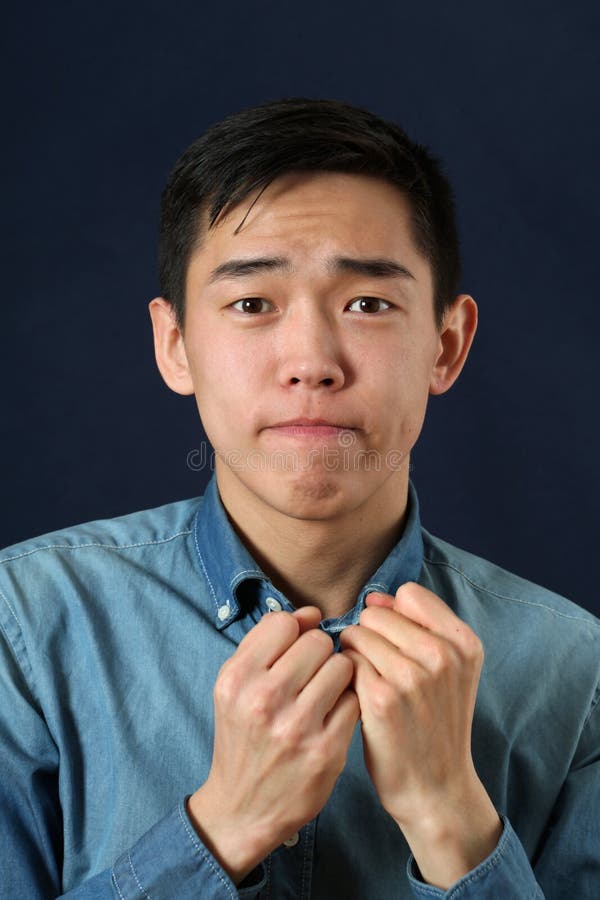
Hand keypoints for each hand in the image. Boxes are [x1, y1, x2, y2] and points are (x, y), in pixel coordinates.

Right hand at [188, 607, 358, 883]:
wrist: (243, 808)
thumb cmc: (244, 736)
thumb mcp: (238, 686)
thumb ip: (268, 643)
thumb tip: (311, 614)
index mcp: (237, 678)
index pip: (284, 623)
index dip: (297, 631)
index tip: (297, 649)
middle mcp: (263, 700)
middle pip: (318, 642)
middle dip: (320, 653)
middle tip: (313, 675)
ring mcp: (296, 727)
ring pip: (342, 667)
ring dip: (338, 677)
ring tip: (324, 694)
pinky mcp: (326, 751)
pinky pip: (354, 701)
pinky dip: (347, 705)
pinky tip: (332, 717)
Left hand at [339, 583, 501, 887]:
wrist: (436, 788)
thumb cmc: (435, 723)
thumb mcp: (450, 670)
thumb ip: (418, 626)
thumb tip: (374, 598)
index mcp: (463, 643)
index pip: (410, 594)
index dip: (393, 613)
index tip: (393, 640)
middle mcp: (442, 655)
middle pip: (377, 613)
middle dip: (369, 635)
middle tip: (379, 668)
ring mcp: (411, 676)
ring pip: (358, 634)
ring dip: (354, 654)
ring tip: (370, 681)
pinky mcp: (381, 698)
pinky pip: (346, 662)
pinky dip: (346, 675)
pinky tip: (359, 697)